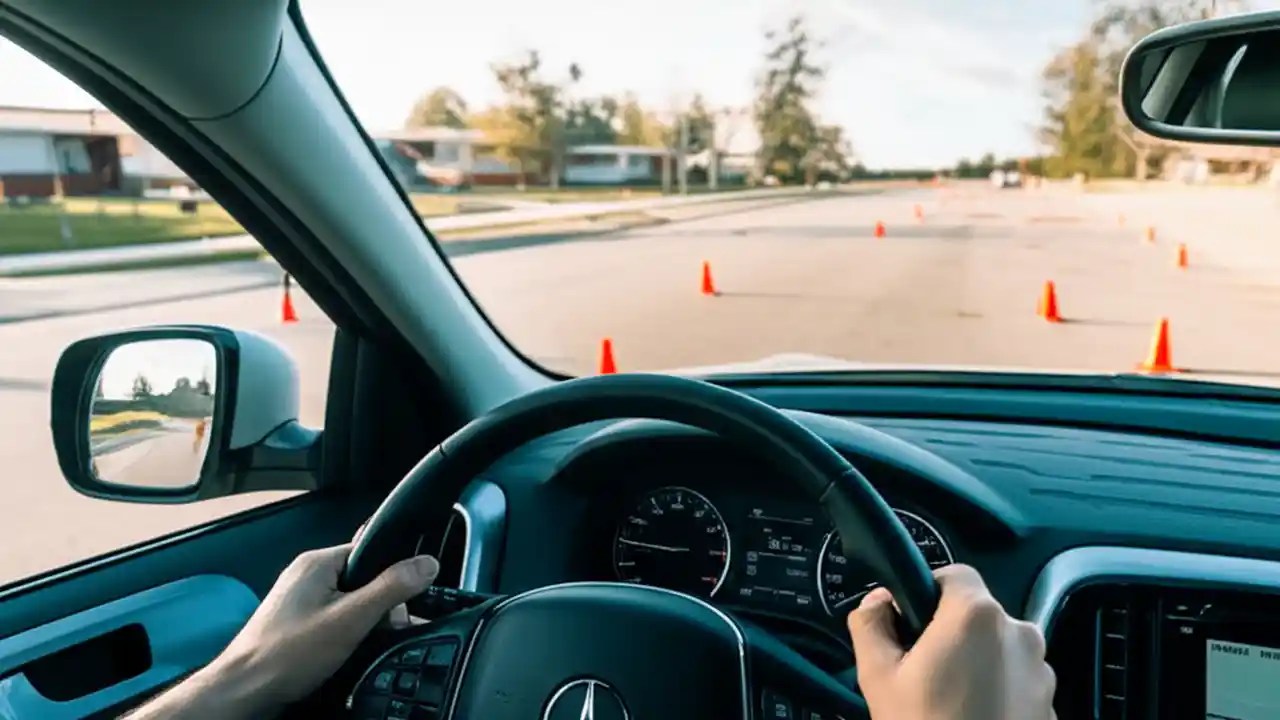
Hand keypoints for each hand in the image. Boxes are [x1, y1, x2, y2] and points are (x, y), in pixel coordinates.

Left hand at [125, 544, 438, 719]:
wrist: (243, 691)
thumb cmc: (290, 653)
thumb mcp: (351, 619)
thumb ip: (391, 588)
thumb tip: (428, 563)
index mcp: (317, 562)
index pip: (370, 552)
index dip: (392, 579)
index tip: (400, 607)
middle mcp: (305, 575)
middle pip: (361, 579)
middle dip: (377, 608)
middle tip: (375, 634)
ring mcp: (296, 599)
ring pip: (347, 603)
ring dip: (359, 625)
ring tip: (354, 647)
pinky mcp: (292, 623)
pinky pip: (331, 619)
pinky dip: (342, 635)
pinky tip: (340, 653)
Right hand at [847, 564, 1055, 719]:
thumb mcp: (877, 677)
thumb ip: (870, 624)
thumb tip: (876, 603)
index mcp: (976, 616)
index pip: (954, 574)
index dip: (928, 593)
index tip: (912, 623)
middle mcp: (1018, 634)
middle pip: (977, 615)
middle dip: (951, 634)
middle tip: (923, 671)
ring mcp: (1041, 672)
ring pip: (999, 650)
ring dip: (976, 665)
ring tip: (947, 702)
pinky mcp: (1050, 704)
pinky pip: (1016, 683)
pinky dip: (996, 693)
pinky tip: (971, 718)